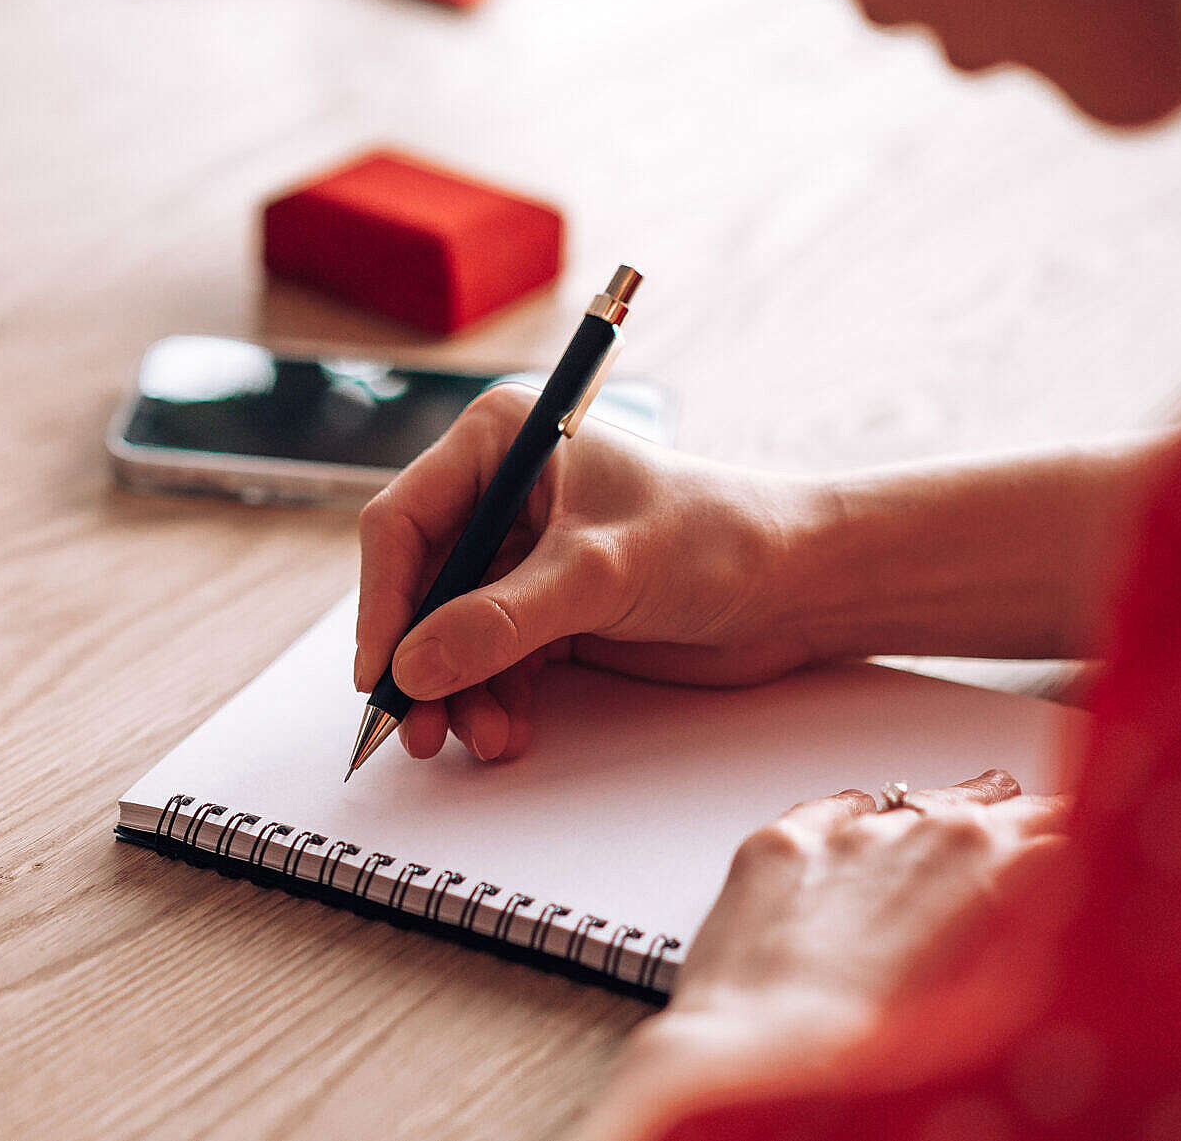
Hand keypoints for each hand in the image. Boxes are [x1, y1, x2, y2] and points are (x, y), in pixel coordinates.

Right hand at [354, 384, 829, 762]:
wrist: (797, 586)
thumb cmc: (717, 537)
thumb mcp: (600, 573)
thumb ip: (502, 620)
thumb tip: (415, 666)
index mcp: (503, 442)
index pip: (405, 521)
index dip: (384, 599)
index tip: (382, 670)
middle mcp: (502, 494)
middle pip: (420, 586)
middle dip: (419, 660)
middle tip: (415, 727)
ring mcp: (522, 556)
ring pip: (450, 634)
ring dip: (457, 693)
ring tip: (483, 737)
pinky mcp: (547, 609)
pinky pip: (490, 661)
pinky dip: (491, 700)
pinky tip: (509, 731)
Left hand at [571, 770, 1075, 1140]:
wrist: (746, 1060)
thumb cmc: (867, 1054)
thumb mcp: (987, 1002)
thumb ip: (1025, 938)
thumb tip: (1050, 913)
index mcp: (982, 862)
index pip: (1050, 821)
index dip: (1067, 838)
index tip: (1077, 853)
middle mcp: (913, 829)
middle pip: (985, 806)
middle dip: (1007, 829)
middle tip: (1017, 858)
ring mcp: (841, 831)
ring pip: (911, 805)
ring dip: (931, 830)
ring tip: (940, 861)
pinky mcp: (780, 841)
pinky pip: (834, 812)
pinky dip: (852, 831)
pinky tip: (857, 859)